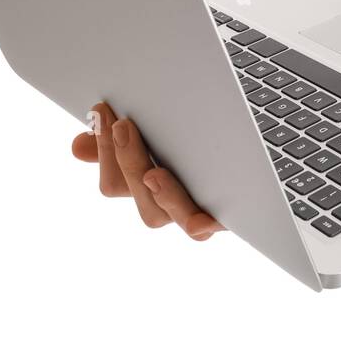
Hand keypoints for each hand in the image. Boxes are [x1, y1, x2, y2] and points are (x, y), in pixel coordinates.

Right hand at [72, 100, 225, 239]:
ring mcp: (197, 210)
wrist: (260, 143)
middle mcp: (170, 203)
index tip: (100, 113)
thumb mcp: (161, 133)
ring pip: (166, 215)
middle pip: (138, 196)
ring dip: (158, 191)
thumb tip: (80, 146)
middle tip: (123, 124)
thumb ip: (120, 143)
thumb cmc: (204, 138)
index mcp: (150, 185)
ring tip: (153, 171)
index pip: (114, 182)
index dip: (105, 152)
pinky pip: (210, 228)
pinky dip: (201, 224)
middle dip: (127, 159)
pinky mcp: (228, 216)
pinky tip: (199, 218)